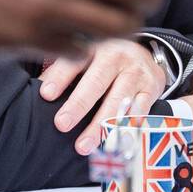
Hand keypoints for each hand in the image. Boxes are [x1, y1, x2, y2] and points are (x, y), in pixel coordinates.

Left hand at [37, 38, 164, 154]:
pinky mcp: (152, 88)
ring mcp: (136, 72)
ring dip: (100, 126)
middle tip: (62, 124)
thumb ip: (64, 71)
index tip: (45, 95)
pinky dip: (127, 129)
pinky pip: (140, 111)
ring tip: (84, 145)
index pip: (74, 61)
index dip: (60, 78)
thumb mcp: (86, 57)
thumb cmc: (105, 61)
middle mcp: (116, 56)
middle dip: (78, 105)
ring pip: (118, 101)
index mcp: (94, 46)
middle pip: (96, 81)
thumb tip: (41, 91)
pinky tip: (115, 142)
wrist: (144, 55)